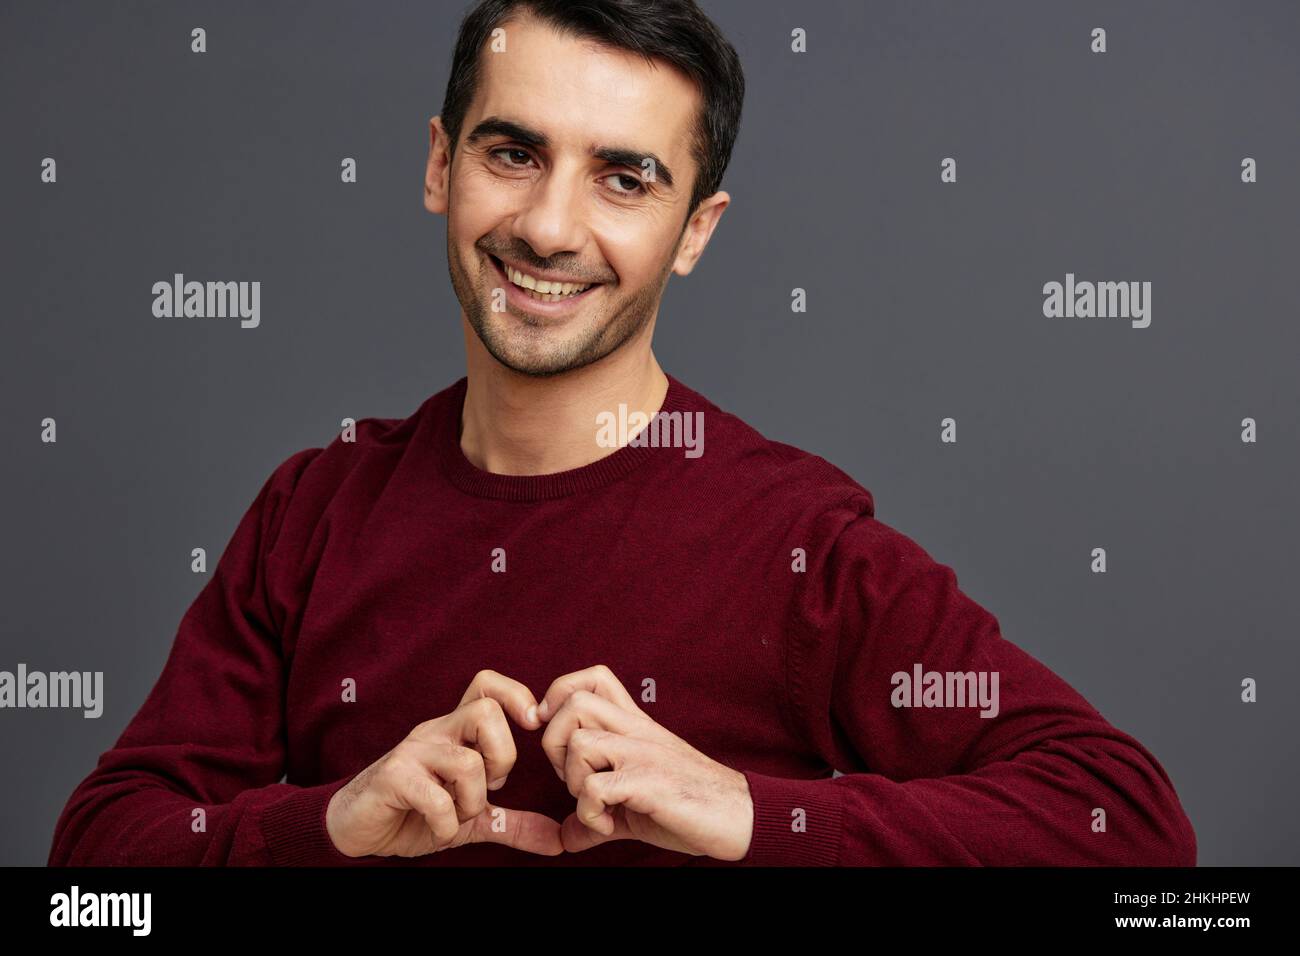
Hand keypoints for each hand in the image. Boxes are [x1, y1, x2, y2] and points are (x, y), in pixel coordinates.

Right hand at [325, 669, 563, 857]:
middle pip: (486, 712)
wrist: (355, 829)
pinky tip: (439, 829)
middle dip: (503, 756)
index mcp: (455, 732)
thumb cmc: (413, 813)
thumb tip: (559, 841)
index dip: (516, 696)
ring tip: (460, 815)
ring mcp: (413, 753)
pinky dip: (447, 823)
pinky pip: (436, 798)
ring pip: (467, 762)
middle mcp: (436, 733)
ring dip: (473, 801)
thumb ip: (513, 823)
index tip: (531, 729)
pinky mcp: (393, 778)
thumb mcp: (471, 819)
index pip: (487, 685)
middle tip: (492, 784)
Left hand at [537, 664, 754, 860]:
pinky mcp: (651, 783)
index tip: (559, 741)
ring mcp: (644, 754)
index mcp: (634, 726)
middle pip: (574, 703)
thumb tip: (566, 836)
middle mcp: (637, 732)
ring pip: (579, 743)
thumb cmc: (691, 806)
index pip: (591, 680)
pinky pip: (596, 789)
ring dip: (572, 781)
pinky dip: (589, 814)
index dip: (559, 699)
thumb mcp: (634, 803)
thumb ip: (598, 813)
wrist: (741, 817)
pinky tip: (608, 824)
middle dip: (554, 743)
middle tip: (572, 777)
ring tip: (595, 803)